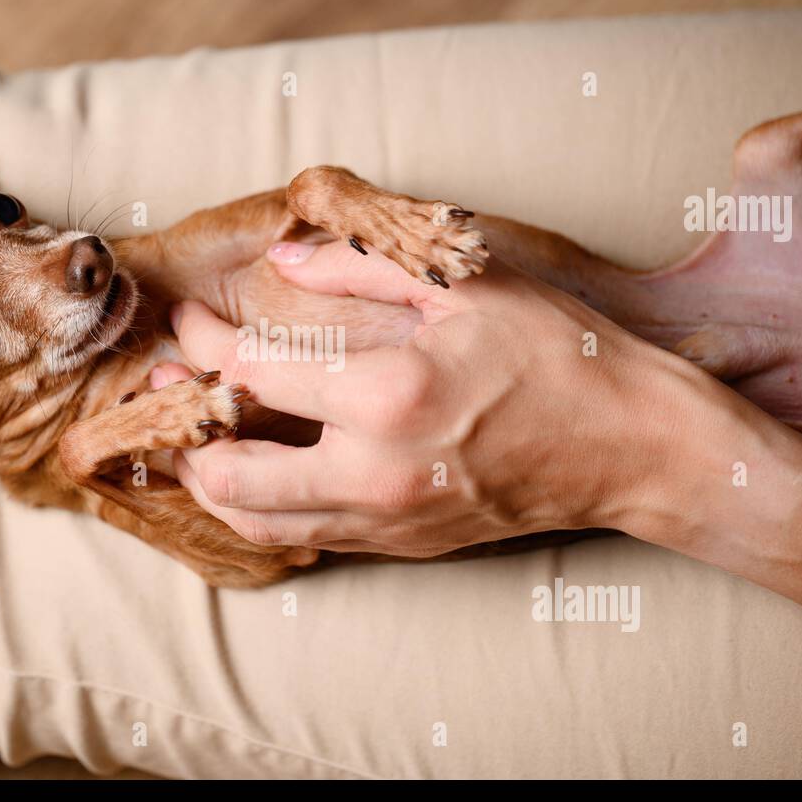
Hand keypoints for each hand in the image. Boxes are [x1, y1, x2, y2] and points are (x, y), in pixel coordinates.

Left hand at [159, 239, 727, 555]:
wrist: (631, 448)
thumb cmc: (560, 356)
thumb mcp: (465, 289)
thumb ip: (362, 271)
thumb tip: (285, 258)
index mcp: (386, 396)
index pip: (252, 374)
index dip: (204, 343)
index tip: (188, 320)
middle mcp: (373, 472)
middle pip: (228, 470)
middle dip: (182, 425)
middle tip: (170, 387)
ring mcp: (385, 520)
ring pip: (254, 519)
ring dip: (208, 476)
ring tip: (194, 432)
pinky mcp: (399, 544)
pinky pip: (302, 535)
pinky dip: (261, 504)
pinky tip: (257, 467)